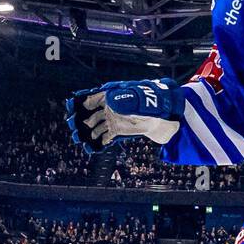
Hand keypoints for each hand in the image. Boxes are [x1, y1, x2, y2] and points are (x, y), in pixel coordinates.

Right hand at [65, 78, 183, 154]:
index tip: (71, 107)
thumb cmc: (160, 104)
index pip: (94, 96)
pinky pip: (105, 137)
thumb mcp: (145, 101)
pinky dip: (98, 142)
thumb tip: (110, 99)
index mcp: (116, 95)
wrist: (172, 117)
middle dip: (80, 118)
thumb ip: (129, 100)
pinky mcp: (120, 131)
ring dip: (87, 132)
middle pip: (91, 111)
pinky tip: (92, 148)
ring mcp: (116, 119)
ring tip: (79, 139)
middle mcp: (113, 106)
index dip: (81, 101)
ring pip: (96, 125)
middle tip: (72, 126)